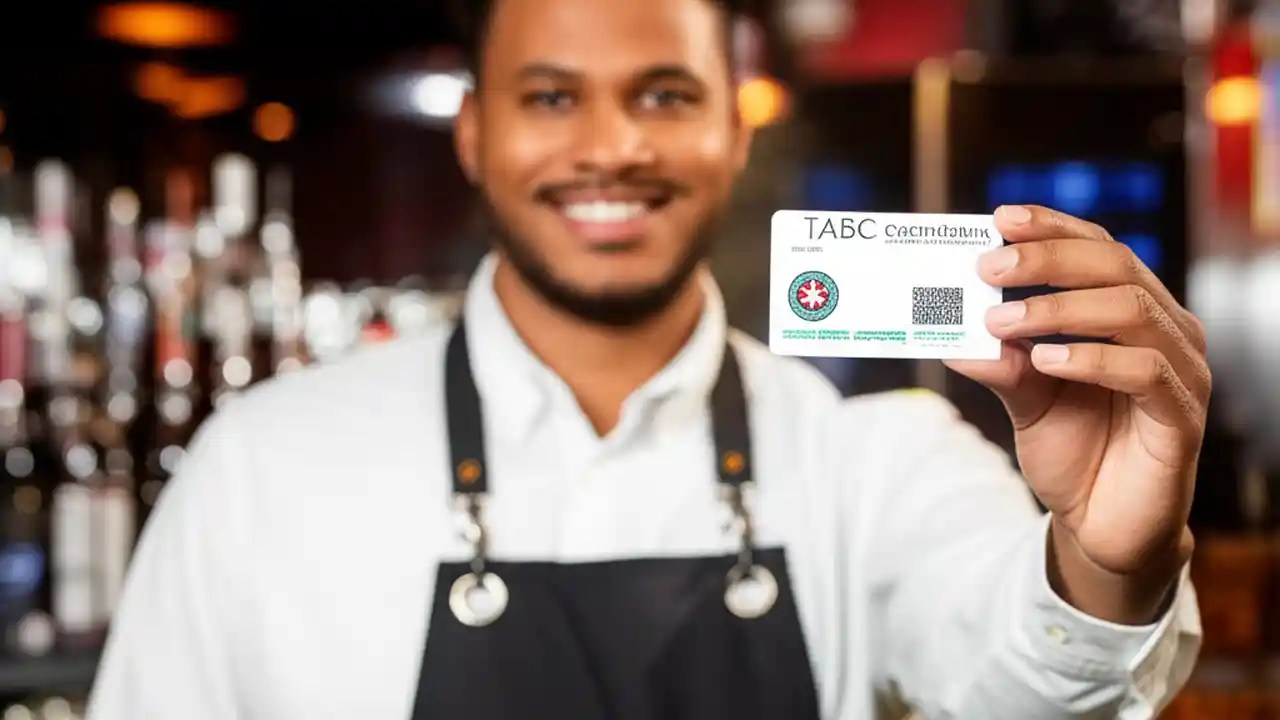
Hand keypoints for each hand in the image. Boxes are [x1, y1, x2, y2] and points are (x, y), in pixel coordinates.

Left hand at [945, 205, 1209, 621]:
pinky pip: (1145, 371)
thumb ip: (1000, 362)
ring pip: (1131, 310)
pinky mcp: (1182, 417)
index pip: (1099, 249)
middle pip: (1116, 267)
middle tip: (988, 267)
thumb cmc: (1073, 450)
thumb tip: (950, 331)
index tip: (1000, 219)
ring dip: (1058, 309)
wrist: (1100, 526)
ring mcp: (1180, 371)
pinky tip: (1044, 361)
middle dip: (1047, 260)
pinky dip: (1091, 359)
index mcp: (1130, 312)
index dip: (1052, 229)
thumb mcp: (1025, 399)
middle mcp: (1164, 330)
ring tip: (1001, 321)